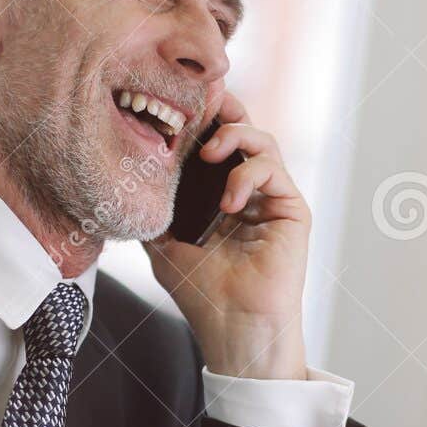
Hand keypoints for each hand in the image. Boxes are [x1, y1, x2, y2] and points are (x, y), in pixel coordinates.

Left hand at [146, 93, 309, 380]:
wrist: (232, 327)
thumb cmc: (201, 292)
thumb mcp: (161, 240)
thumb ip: (155, 202)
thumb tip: (134, 163)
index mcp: (218, 194)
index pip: (212, 142)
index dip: (199, 118)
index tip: (175, 102)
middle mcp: (247, 191)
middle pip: (241, 129)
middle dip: (221, 109)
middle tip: (200, 99)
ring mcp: (271, 198)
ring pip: (262, 140)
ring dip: (234, 135)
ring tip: (208, 153)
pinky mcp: (292, 209)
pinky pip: (273, 170)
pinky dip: (247, 174)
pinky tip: (226, 201)